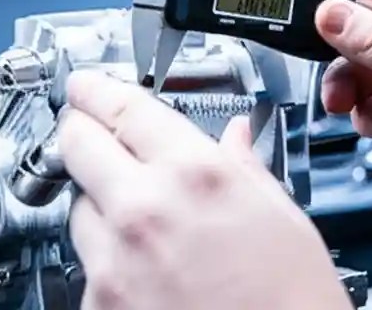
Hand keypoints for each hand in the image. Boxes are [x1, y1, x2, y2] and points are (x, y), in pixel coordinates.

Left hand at [58, 71, 353, 309]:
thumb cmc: (294, 305)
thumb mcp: (284, 220)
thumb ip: (244, 169)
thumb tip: (234, 139)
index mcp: (196, 175)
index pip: (120, 106)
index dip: (96, 88)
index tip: (86, 83)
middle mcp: (144, 212)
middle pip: (77, 145)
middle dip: (85, 134)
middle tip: (97, 135)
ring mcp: (114, 264)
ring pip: (78, 208)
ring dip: (102, 204)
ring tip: (151, 226)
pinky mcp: (99, 306)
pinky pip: (88, 266)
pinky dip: (109, 262)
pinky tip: (152, 272)